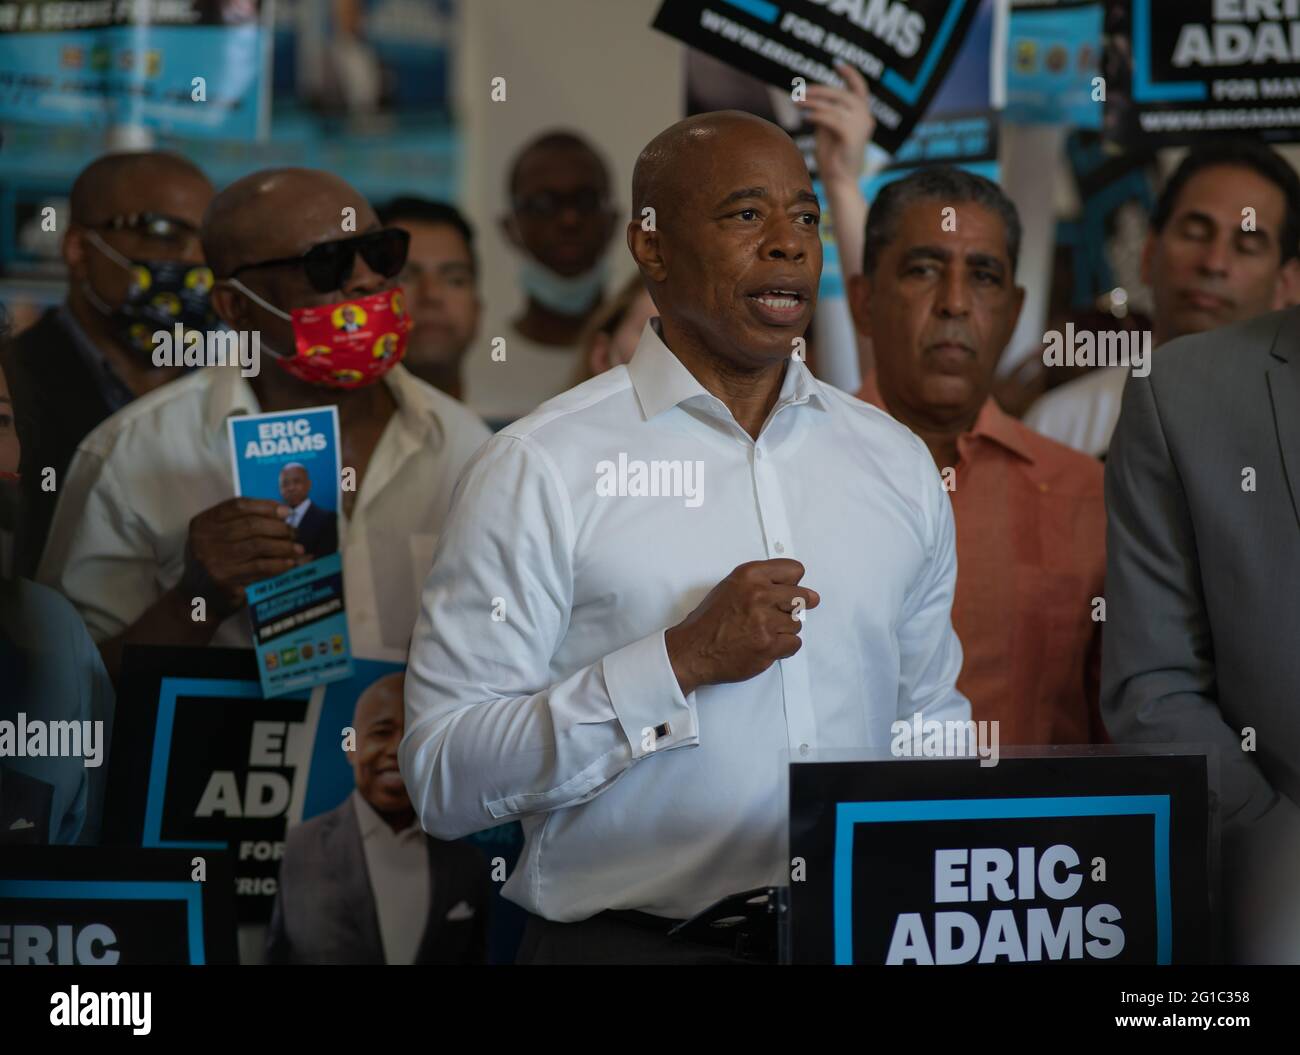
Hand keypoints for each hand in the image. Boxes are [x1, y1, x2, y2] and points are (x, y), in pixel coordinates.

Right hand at [179, 497, 307, 618]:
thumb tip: (283, 514)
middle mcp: (205, 539)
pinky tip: (290, 563)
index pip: (238, 506)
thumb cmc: (216, 563)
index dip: (266, 506)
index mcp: (203, 523)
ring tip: (298, 549)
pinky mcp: (226, 580)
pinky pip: (260, 567)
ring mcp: (214, 561)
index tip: (286, 511)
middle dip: (279, 528)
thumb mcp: (219, 538)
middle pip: (251, 525)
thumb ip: (243, 524)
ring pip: (258, 545)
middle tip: (295, 533)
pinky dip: (279, 564)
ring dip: (284, 546)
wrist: (197, 600)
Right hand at [664, 559, 820, 695]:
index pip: (794, 570)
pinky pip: (794, 644)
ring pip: (797, 623)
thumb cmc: (710, 621)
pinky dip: (783, 648)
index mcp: (750, 575)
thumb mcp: (731, 587)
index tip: (790, 591)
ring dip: (784, 630)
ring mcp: (765, 621)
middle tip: (783, 614)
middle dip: (796, 606)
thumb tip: (796, 589)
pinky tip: (766, 645)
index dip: (794, 583)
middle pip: (802, 597)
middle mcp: (759, 595)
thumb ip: (761, 583)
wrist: (694, 650)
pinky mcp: (769, 645)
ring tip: (763, 632)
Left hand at [800, 62, 874, 190]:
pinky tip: (805, 117)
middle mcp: (866, 119)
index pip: (860, 89)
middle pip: (843, 94)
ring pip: (835, 104)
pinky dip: (816, 115)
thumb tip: (812, 97)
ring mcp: (861, 127)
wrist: (839, 183)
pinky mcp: (851, 136)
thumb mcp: (829, 130)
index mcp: (863, 116)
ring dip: (813, 101)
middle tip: (801, 91)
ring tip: (796, 102)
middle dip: (820, 90)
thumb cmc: (832, 159)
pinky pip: (830, 118)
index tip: (837, 63)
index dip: (850, 74)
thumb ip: (826, 112)